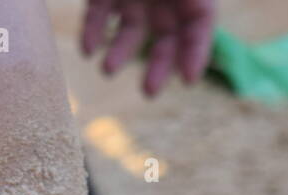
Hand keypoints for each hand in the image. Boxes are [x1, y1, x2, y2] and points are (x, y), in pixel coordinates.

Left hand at [80, 0, 216, 96]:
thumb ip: (192, 1)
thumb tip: (189, 27)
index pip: (199, 29)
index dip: (196, 55)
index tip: (189, 80)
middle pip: (166, 40)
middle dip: (159, 67)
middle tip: (149, 92)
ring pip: (129, 32)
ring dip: (119, 54)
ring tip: (106, 70)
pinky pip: (97, 15)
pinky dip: (91, 33)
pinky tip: (88, 50)